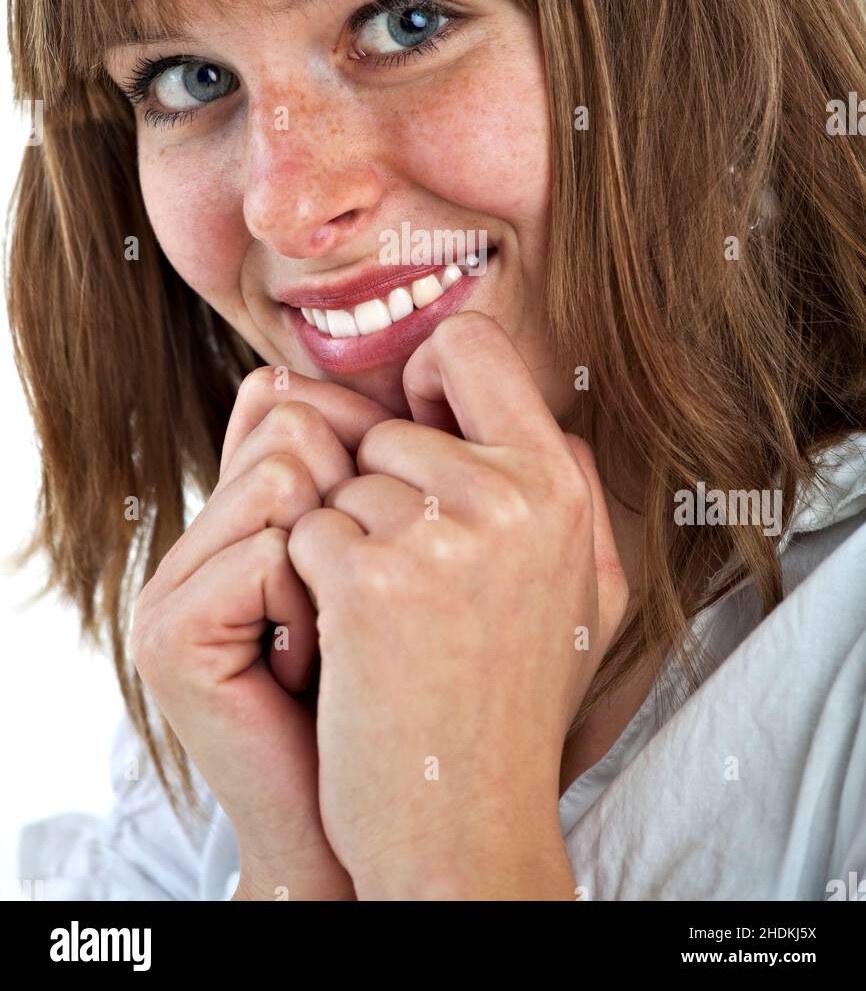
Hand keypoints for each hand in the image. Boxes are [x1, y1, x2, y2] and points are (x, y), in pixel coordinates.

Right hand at [131, 366, 391, 900]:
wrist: (378, 820)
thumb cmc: (409, 688)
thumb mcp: (404, 561)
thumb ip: (386, 471)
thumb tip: (395, 365)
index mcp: (240, 509)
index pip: (296, 396)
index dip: (368, 450)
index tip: (395, 542)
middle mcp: (198, 533)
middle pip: (293, 417)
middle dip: (363, 503)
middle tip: (366, 602)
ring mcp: (173, 581)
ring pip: (286, 472)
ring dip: (346, 558)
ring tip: (340, 636)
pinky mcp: (169, 630)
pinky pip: (274, 551)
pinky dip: (317, 608)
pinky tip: (311, 668)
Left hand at [287, 312, 628, 898]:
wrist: (464, 826)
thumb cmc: (512, 704)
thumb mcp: (585, 592)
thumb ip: (570, 491)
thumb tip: (547, 418)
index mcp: (559, 485)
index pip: (471, 344)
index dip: (429, 379)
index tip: (415, 434)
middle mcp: (508, 496)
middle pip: (387, 423)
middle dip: (377, 489)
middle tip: (407, 582)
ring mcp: (437, 536)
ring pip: (340, 480)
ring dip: (343, 543)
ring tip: (389, 624)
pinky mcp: (368, 580)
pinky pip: (304, 529)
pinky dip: (308, 583)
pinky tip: (350, 644)